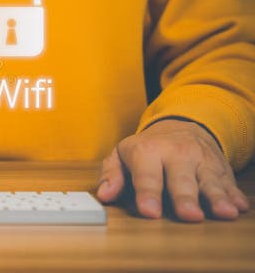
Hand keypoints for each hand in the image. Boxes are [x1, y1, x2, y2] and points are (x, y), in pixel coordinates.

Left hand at [97, 118, 248, 220]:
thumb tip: (104, 194)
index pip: (146, 175)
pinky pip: (229, 182)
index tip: (150, 211)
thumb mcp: (121, 155)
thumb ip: (111, 174)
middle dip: (185, 197)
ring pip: (210, 180)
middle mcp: (177, 154)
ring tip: (224, 212)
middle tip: (189, 215)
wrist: (181, 126)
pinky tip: (238, 206)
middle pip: (181, 179)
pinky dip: (234, 194)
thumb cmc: (147, 149)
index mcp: (147, 151)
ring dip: (217, 197)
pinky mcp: (220, 168)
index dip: (148, 193)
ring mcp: (201, 161)